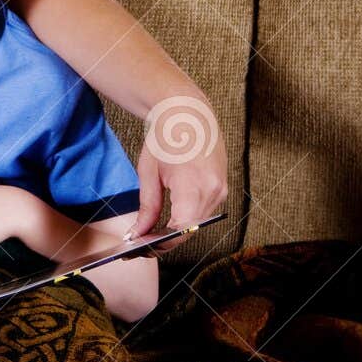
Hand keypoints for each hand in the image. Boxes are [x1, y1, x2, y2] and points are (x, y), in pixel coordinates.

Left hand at [127, 96, 229, 251]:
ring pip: (198, 225)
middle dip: (165, 242)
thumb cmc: (166, 138)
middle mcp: (213, 190)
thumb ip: (147, 207)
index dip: (161, 242)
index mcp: (194, 183)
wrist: (188, 113)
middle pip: (190, 230)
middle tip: (139, 248)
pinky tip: (168, 225)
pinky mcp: (222, 189)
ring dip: (176, 233)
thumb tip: (138, 233)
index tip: (141, 247)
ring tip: (150, 238)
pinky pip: (204, 213)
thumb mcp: (149, 173)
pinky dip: (186, 221)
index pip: (181, 228)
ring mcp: (221, 190)